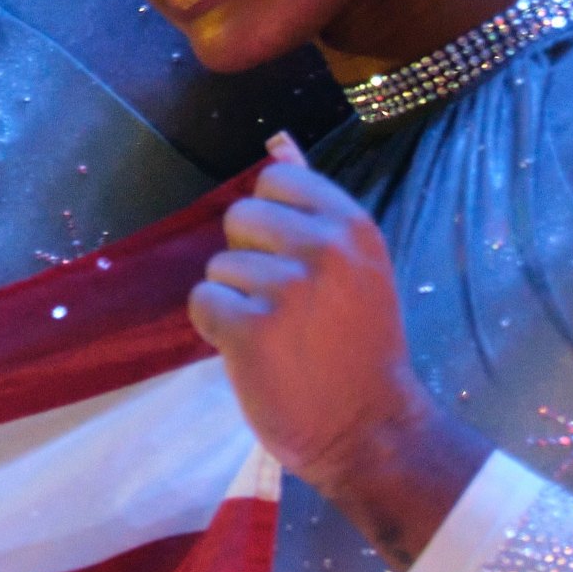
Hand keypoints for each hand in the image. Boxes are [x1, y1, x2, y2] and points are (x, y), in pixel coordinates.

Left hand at [189, 134, 485, 566]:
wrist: (370, 428)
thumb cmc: (357, 347)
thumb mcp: (352, 267)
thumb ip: (313, 206)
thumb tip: (279, 143)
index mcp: (354, 227)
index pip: (276, 182)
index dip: (270, 222)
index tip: (295, 260)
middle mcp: (324, 249)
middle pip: (239, 219)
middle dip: (247, 261)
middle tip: (285, 306)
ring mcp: (287, 289)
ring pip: (218, 267)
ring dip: (235, 301)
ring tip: (277, 335)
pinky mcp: (250, 329)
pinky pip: (202, 303)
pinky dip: (216, 329)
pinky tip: (255, 352)